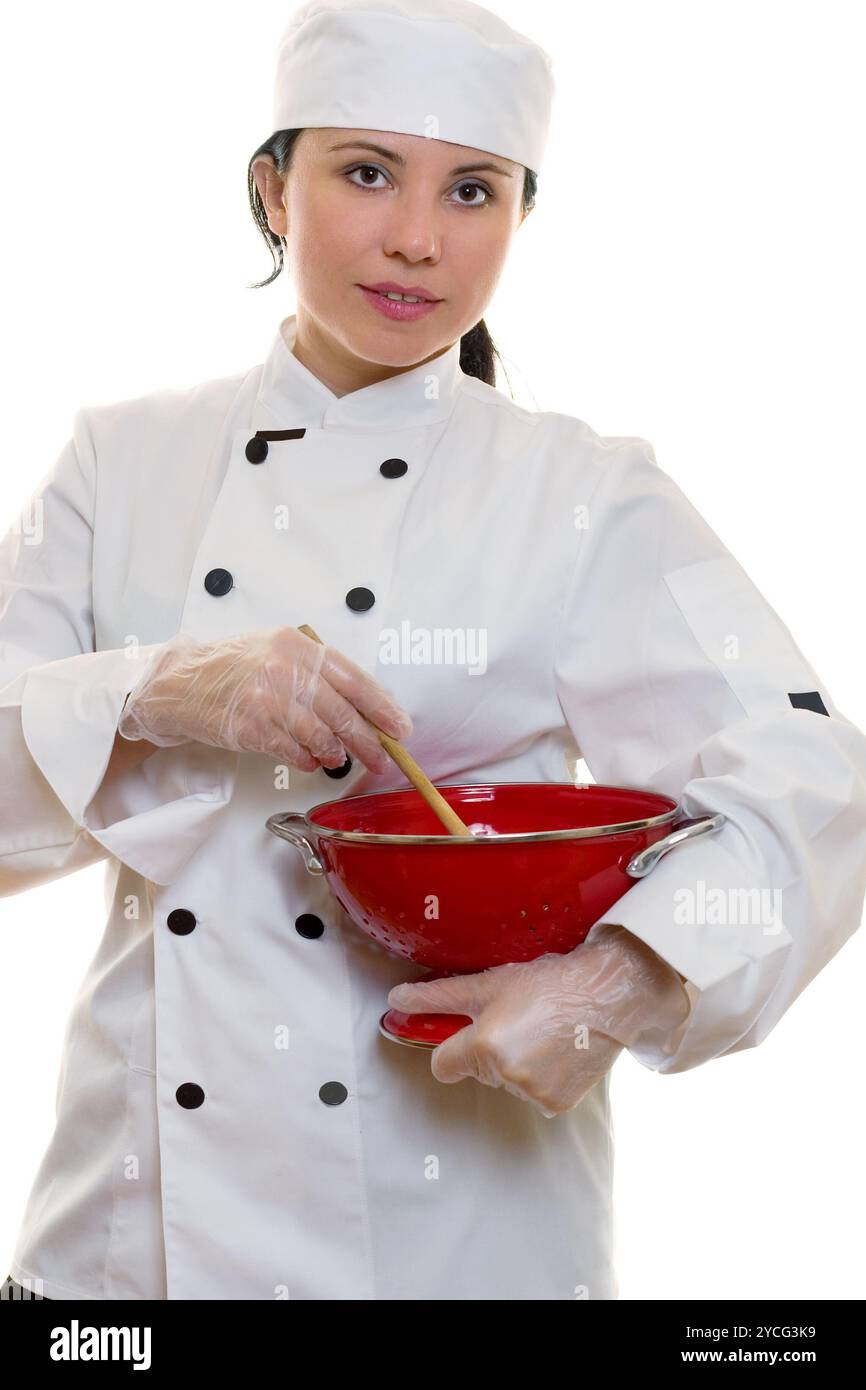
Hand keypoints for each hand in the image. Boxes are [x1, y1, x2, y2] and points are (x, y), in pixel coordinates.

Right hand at [117, 626, 412, 773]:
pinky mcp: (252, 727)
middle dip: (368, 741)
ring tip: (338, 759)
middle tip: (382, 759)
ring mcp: (268, 699)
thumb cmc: (234, 668)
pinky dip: (307, 760)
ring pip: (320, 736)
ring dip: (335, 753)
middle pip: (342, 713)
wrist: (181, 682)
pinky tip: (310, 761)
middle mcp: (286, 669)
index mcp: (299, 646)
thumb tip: (363, 707)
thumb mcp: (278, 652)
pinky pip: (294, 751)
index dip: (382, 707)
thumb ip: (317, 673)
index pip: (354, 679)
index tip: (400, 727)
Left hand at [387, 925, 691, 1117]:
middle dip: (489, 1049)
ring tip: (543, 1031)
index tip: (469, 1031)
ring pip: (505, 1082)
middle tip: (518, 1019)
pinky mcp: (556, 1105)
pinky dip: (540, 1077)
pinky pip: (532, 1094)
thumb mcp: (489, 983)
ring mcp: (533, 1094)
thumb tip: (397, 999)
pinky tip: (557, 1051)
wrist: (607, 996)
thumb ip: (438, 996)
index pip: (442, 1064)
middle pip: (477, 1071)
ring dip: (516, 1063)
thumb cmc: (549, 983)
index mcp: (484, 1047)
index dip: (453, 1045)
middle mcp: (506, 1076)